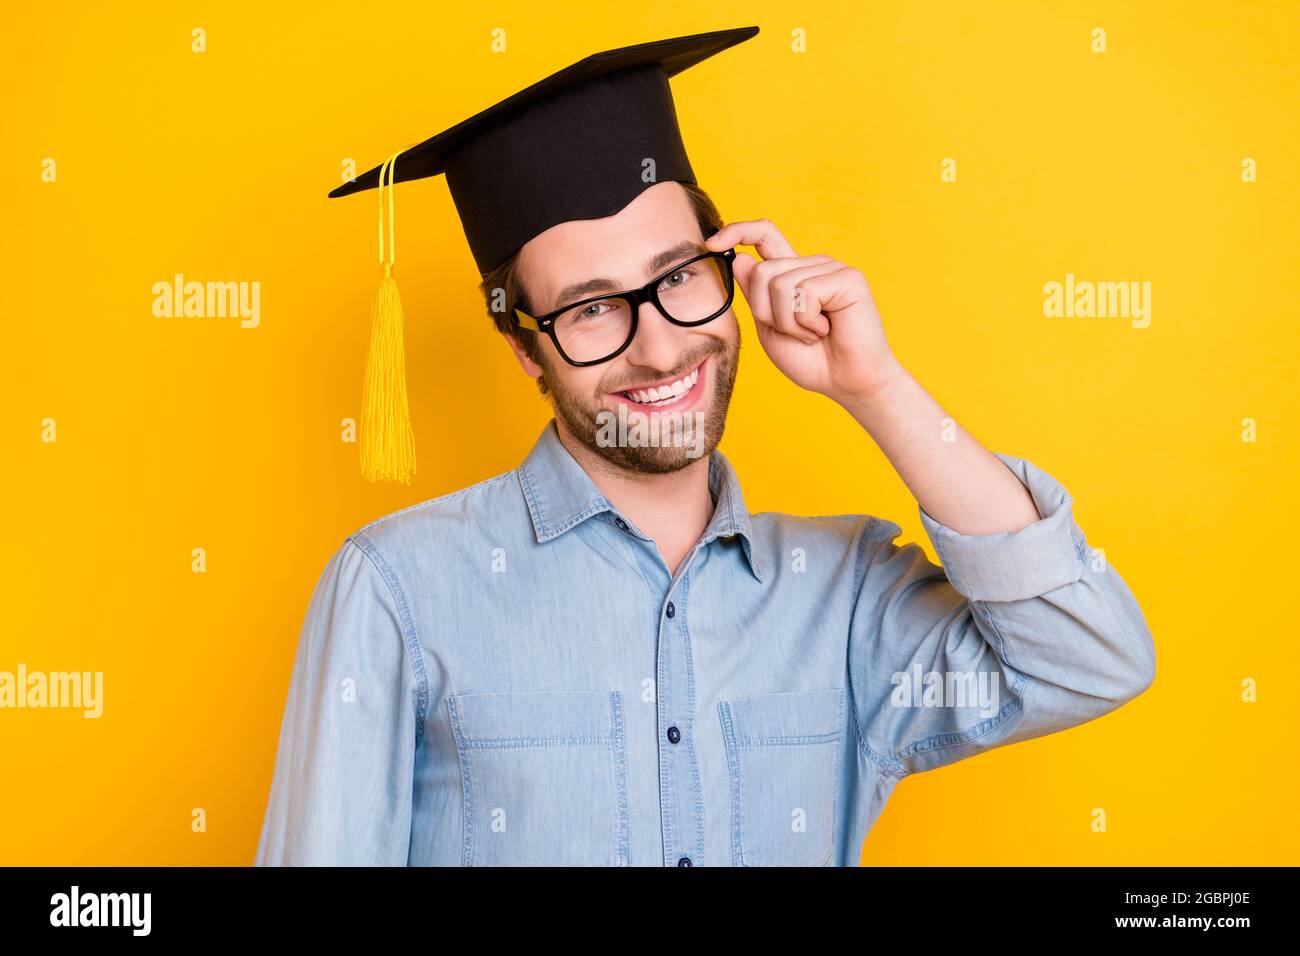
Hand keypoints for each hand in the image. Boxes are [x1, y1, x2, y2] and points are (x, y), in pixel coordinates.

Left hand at [704, 219, 901, 404]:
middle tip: (794, 333)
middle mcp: (811, 265)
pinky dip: (806, 321)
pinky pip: (804, 292)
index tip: (711, 243)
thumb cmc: (811, 360)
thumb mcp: (769, 328)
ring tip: (812, 334)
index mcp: (791, 273)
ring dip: (788, 322)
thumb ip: (755, 296)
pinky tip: (825, 330)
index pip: (763, 236)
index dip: (737, 232)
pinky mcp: (848, 278)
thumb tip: (741, 258)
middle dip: (766, 311)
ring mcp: (831, 268)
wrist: (845, 382)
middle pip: (762, 271)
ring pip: (779, 283)